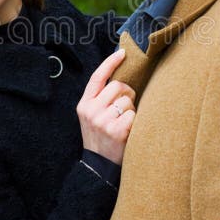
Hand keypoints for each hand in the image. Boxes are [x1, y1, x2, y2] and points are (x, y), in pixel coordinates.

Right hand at [76, 49, 135, 164]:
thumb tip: (120, 76)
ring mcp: (102, 121)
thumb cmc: (100, 136)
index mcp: (84, 104)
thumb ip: (100, 98)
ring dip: (131, 109)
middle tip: (127, 105)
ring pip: (128, 100)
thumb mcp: (92, 115)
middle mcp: (91, 110)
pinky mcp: (116, 131)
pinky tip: (128, 131)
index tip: (123, 53)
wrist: (98, 166)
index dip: (110, 62)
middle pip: (118, 86)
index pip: (97, 77)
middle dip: (128, 93)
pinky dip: (135, 121)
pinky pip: (133, 115)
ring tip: (124, 121)